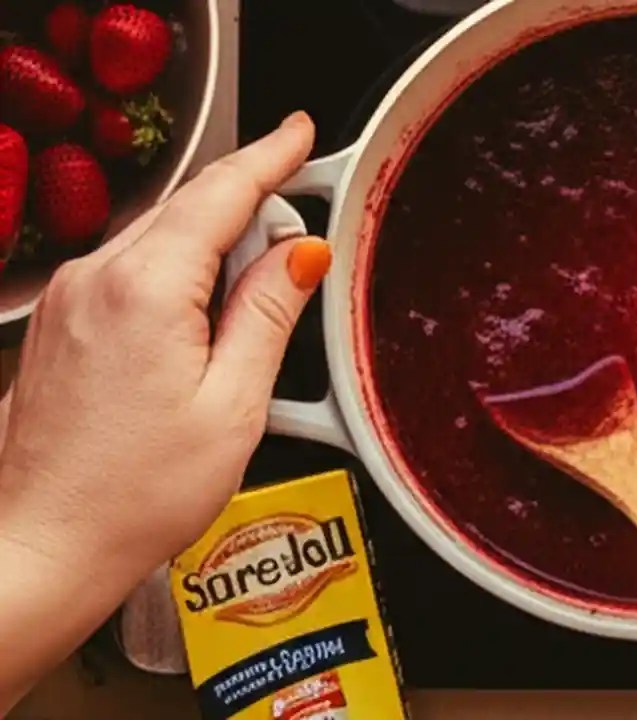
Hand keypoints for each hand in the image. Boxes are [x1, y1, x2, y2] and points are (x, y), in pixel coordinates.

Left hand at [0, 112, 329, 706]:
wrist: (43, 545)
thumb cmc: (134, 494)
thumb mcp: (234, 403)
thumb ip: (268, 314)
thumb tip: (299, 254)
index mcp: (145, 290)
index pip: (219, 193)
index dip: (270, 156)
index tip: (299, 134)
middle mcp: (96, 280)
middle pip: (187, 208)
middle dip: (248, 201)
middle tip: (299, 227)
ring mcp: (70, 301)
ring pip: (158, 238)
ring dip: (214, 241)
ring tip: (258, 290)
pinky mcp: (61, 324)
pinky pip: (129, 270)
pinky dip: (177, 270)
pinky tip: (204, 313)